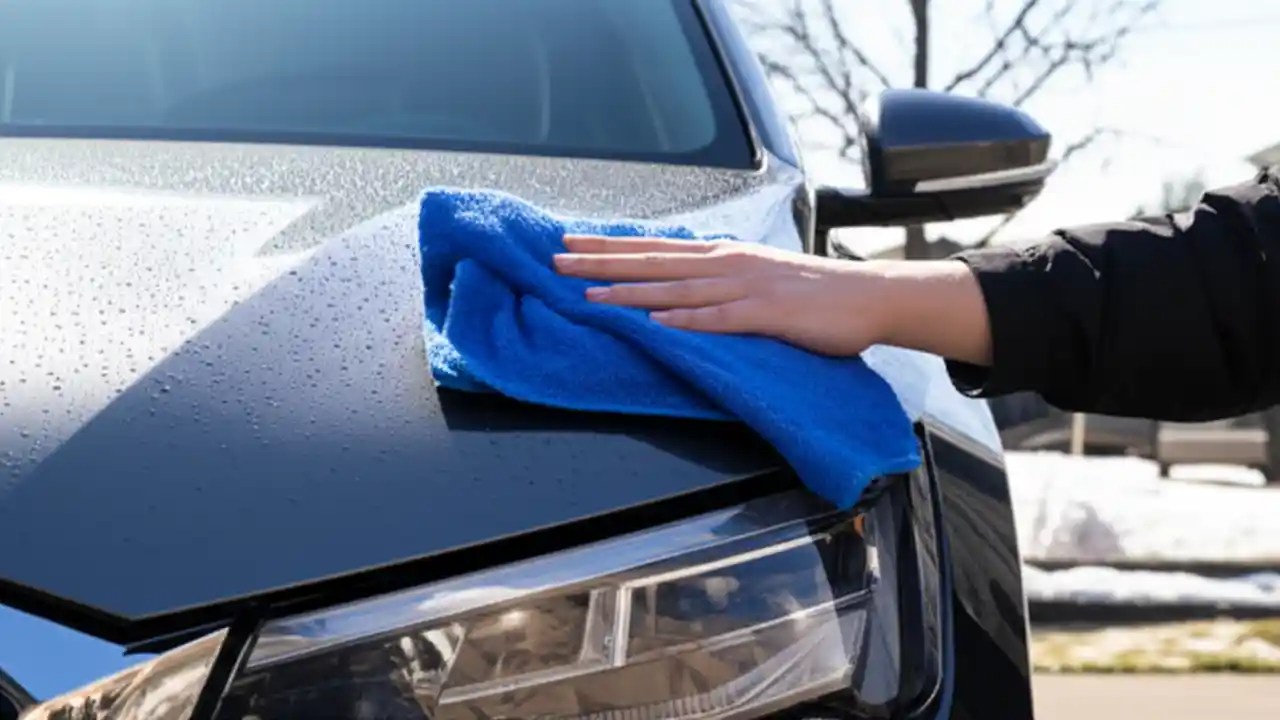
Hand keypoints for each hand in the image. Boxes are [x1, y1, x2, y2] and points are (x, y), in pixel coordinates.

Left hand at [554, 235, 993, 364]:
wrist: (868, 295)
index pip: (654, 248)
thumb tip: (680, 289)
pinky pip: (720, 320)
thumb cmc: (813, 293)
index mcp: (723, 256)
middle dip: (601, 262)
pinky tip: (656, 325)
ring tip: (588, 295)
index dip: (609, 246)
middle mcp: (727, 264)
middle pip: (652, 262)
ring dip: (629, 292)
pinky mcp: (767, 316)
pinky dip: (686, 321)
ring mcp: (745, 288)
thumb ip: (720, 282)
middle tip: (555, 261)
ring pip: (675, 289)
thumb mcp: (759, 277)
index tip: (569, 244)